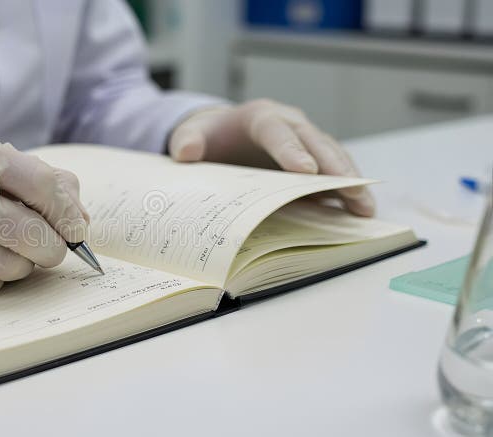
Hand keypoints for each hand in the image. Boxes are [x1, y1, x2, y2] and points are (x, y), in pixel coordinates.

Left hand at [168, 99, 374, 216]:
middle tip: (353, 190)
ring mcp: (305, 142)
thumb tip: (186, 153)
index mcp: (260, 117)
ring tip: (365, 208)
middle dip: (335, 167)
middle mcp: (290, 124)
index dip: (292, 150)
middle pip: (317, 143)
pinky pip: (334, 174)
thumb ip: (186, 140)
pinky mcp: (313, 160)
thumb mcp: (191, 134)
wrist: (221, 134)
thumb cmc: (209, 135)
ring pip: (333, 157)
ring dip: (350, 181)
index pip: (278, 131)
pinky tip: (359, 212)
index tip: (306, 172)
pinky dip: (346, 191)